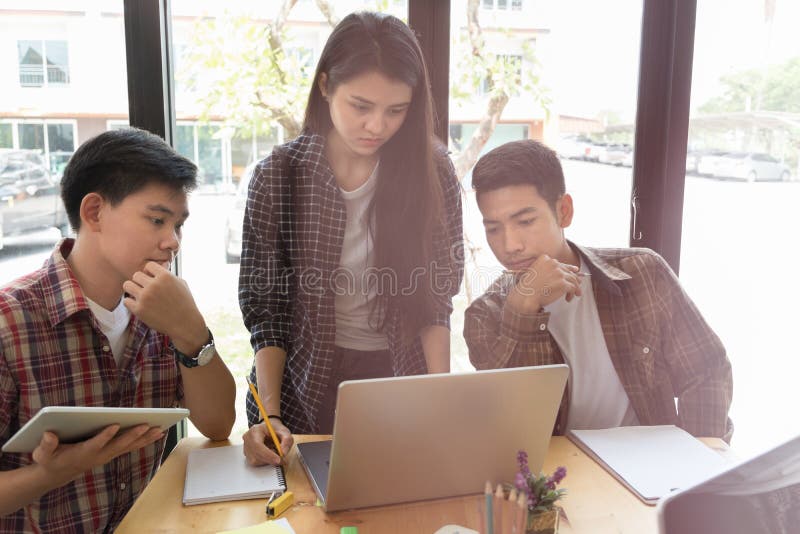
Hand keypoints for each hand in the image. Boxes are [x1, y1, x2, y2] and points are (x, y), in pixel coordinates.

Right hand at [31, 424, 163, 485]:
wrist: (58, 473)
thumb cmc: (50, 459)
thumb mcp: (42, 453)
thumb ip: (45, 445)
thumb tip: (48, 434)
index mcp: (82, 453)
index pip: (95, 444)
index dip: (104, 436)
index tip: (114, 425)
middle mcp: (99, 455)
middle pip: (118, 445)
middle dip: (133, 435)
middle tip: (147, 425)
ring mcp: (107, 455)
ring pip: (129, 446)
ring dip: (145, 438)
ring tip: (160, 428)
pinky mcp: (112, 452)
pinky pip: (131, 446)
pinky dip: (144, 439)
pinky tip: (157, 432)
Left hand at [122, 262, 206, 351]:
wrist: (185, 324)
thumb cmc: (185, 303)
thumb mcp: (181, 284)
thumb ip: (169, 273)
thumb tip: (162, 263)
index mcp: (165, 276)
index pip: (148, 266)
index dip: (150, 272)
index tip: (154, 280)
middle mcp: (154, 285)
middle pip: (136, 275)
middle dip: (141, 282)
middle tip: (147, 290)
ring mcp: (145, 297)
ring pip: (127, 285)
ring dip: (132, 289)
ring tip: (140, 295)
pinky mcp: (139, 310)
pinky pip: (126, 301)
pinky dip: (131, 303)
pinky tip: (140, 305)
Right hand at [242, 420, 293, 465]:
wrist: (269, 429)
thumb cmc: (276, 430)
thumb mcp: (285, 432)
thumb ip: (287, 441)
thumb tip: (283, 453)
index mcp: (255, 430)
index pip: (257, 445)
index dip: (267, 454)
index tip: (278, 459)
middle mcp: (247, 439)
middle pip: (255, 454)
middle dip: (270, 459)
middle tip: (282, 460)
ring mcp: (246, 447)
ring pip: (255, 461)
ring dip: (268, 460)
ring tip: (274, 452)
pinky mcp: (247, 455)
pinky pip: (255, 462)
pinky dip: (265, 461)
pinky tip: (269, 455)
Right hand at [506, 254, 582, 312]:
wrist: (526, 295)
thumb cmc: (528, 287)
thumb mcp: (534, 271)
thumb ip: (546, 269)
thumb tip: (561, 271)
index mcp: (545, 259)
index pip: (561, 264)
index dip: (569, 269)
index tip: (574, 271)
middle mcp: (553, 263)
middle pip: (569, 271)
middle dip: (574, 279)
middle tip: (577, 285)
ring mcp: (559, 273)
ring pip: (573, 279)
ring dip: (575, 288)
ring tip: (575, 294)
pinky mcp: (563, 283)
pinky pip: (573, 288)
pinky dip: (572, 294)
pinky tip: (568, 299)